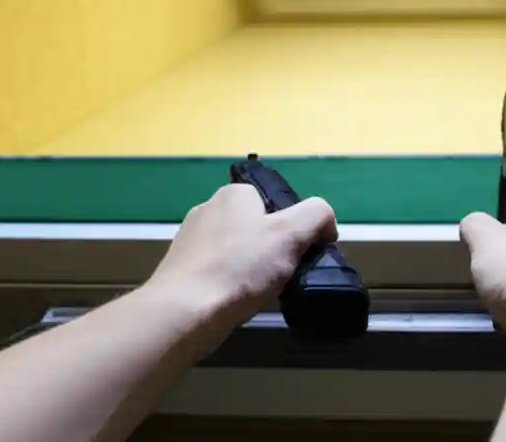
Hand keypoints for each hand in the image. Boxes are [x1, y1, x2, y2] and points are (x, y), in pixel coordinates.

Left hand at [145, 184, 337, 337]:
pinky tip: (235, 302)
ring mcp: (189, 240)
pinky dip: (230, 285)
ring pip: (236, 252)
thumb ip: (317, 216)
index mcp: (233, 194)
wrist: (184, 311)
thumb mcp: (291, 234)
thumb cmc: (239, 268)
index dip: (294, 229)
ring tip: (259, 294)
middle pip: (256, 228)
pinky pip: (217, 272)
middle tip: (283, 278)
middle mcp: (207, 209)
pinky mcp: (180, 269)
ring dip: (251, 270)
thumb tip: (325, 224)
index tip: (302, 256)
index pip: (275, 203)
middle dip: (272, 252)